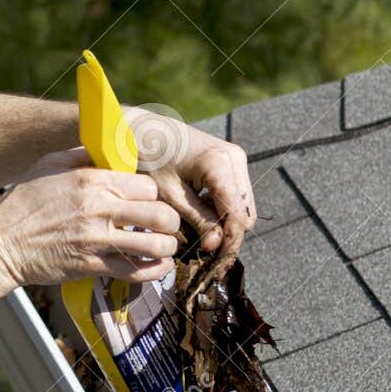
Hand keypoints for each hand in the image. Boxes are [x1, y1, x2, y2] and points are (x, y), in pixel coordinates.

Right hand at [0, 154, 181, 286]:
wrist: (1, 243)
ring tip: (165, 246)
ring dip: (167, 248)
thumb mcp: (50, 165)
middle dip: (169, 221)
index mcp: (91, 181)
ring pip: (154, 245)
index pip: (146, 185)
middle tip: (165, 224)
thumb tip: (109, 148)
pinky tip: (158, 266)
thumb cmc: (23, 202)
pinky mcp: (91, 267)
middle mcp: (97, 210)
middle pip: (160, 214)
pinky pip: (136, 272)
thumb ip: (83, 156)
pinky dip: (154, 271)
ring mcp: (96, 241)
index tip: (147, 201)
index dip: (153, 194)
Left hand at [124, 106, 255, 256]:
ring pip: (244, 206)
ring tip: (204, 237)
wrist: (144, 130)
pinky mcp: (232, 162)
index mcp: (220, 164)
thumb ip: (198, 220)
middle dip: (229, 234)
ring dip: (227, 224)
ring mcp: (236, 159)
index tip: (215, 260)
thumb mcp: (170, 195)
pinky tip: (204, 218)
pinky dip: (224, 211)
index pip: (237, 214)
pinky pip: (236, 196)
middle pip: (246, 213)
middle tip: (207, 252)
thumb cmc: (151, 160)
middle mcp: (235, 159)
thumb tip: (216, 246)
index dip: (229, 241)